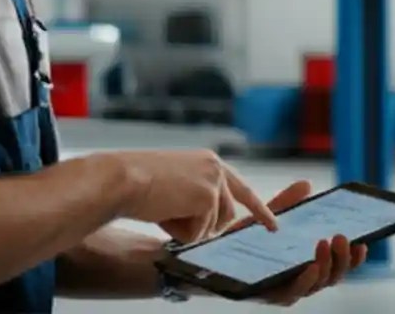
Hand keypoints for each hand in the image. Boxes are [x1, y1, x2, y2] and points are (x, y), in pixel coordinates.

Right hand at [107, 149, 276, 243]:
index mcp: (208, 162)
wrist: (121, 179)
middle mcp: (216, 168)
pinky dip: (179, 232)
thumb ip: (197, 198)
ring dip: (188, 228)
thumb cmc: (137, 184)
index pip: (241, 189)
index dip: (259, 209)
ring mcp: (214, 182)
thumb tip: (208, 226)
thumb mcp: (175, 185)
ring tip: (163, 209)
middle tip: (172, 217)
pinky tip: (163, 213)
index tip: (274, 225)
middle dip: (204, 227)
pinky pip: (198, 233)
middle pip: (227, 216)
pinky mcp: (208, 198)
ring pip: (212, 227)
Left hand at [226, 180, 368, 306]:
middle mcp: (295, 281)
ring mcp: (281, 291)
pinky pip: (291, 294)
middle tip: (342, 236)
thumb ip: (286, 204)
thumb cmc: (234, 242)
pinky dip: (305, 280)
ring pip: (315, 286)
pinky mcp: (265, 296)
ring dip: (326, 267)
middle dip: (342, 259)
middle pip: (331, 276)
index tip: (363, 241)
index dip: (351, 257)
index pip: (335, 264)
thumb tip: (307, 184)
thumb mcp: (263, 219)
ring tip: (326, 244)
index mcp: (302, 264)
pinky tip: (309, 266)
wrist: (197, 259)